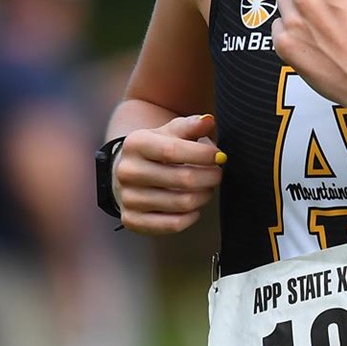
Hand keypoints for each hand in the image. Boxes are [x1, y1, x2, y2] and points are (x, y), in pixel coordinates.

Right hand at [114, 114, 224, 234]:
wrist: (129, 172)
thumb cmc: (157, 150)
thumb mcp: (170, 132)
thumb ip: (190, 126)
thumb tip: (208, 121)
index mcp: (135, 144)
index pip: (173, 151)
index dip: (202, 155)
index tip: (219, 156)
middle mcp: (127, 171)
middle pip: (183, 179)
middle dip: (210, 177)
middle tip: (217, 174)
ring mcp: (127, 198)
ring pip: (181, 203)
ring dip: (204, 196)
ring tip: (207, 188)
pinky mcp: (132, 220)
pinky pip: (172, 224)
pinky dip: (191, 217)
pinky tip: (195, 207)